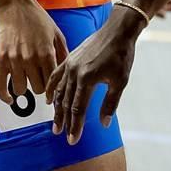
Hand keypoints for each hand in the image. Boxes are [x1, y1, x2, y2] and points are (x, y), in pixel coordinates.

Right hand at [0, 0, 66, 100]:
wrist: (13, 3)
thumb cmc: (36, 17)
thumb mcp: (56, 33)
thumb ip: (62, 54)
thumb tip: (66, 72)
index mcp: (47, 53)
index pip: (52, 83)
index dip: (52, 88)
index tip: (51, 91)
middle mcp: (31, 58)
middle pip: (38, 89)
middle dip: (38, 86)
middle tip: (36, 80)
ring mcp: (14, 59)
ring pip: (20, 89)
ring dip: (23, 87)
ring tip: (23, 79)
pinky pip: (0, 85)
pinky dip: (5, 96)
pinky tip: (9, 99)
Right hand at [46, 8, 136, 143]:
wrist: (117, 31)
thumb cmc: (121, 56)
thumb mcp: (120, 82)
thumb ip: (110, 104)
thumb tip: (103, 124)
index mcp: (87, 79)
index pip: (77, 108)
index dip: (75, 126)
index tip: (72, 140)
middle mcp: (74, 72)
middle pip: (66, 102)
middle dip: (64, 121)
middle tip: (61, 135)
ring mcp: (69, 65)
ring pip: (59, 91)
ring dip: (57, 108)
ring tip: (55, 123)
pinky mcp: (68, 58)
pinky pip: (55, 76)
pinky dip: (51, 88)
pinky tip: (49, 99)